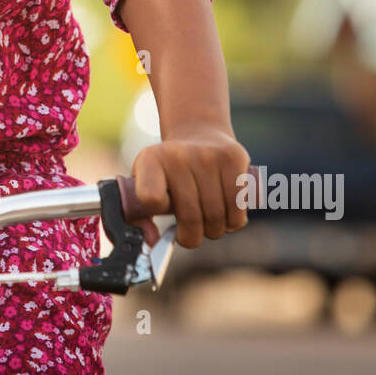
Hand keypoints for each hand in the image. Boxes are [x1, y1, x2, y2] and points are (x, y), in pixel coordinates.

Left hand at [127, 126, 250, 249]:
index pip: (150, 199)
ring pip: (216, 217)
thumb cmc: (168, 171)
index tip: (165, 206)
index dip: (160, 211)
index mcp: (150, 160)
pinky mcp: (233, 158)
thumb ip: (137, 217)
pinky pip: (238, 208)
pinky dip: (234, 222)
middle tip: (192, 233)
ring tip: (209, 222)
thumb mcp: (144, 184)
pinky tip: (227, 215)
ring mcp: (207, 155)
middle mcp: (178, 154)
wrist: (198, 133)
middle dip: (192, 236)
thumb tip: (152, 241)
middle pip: (190, 217)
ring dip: (214, 230)